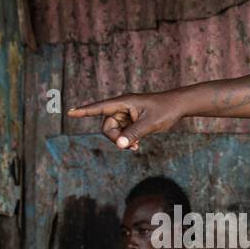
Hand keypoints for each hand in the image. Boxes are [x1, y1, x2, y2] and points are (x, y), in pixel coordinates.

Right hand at [68, 92, 183, 150]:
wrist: (178, 106)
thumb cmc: (165, 110)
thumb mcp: (150, 124)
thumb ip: (134, 134)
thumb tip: (119, 145)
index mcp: (124, 102)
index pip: (100, 107)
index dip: (84, 111)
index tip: (70, 113)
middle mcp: (122, 107)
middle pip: (107, 126)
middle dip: (115, 138)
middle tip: (131, 146)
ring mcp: (126, 114)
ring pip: (114, 131)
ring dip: (122, 140)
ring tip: (137, 145)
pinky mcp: (131, 120)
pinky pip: (122, 132)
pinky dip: (127, 139)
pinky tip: (137, 144)